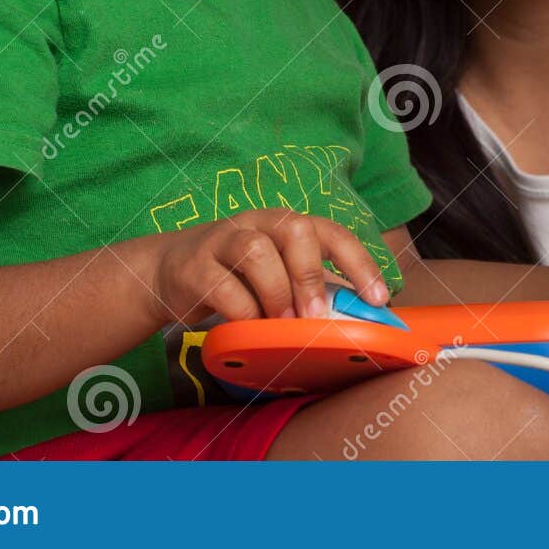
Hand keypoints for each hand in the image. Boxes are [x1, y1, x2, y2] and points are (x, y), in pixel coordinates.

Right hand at [145, 208, 387, 325]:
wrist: (169, 271)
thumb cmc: (238, 276)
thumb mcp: (278, 275)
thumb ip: (312, 287)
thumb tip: (360, 316)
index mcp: (286, 224)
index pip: (332, 232)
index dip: (360, 262)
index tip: (379, 298)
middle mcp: (258, 222)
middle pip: (296, 230)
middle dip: (312, 275)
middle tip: (316, 315)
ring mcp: (224, 240)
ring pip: (257, 252)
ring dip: (276, 294)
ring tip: (280, 321)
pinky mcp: (195, 267)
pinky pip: (224, 288)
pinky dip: (243, 313)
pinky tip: (248, 326)